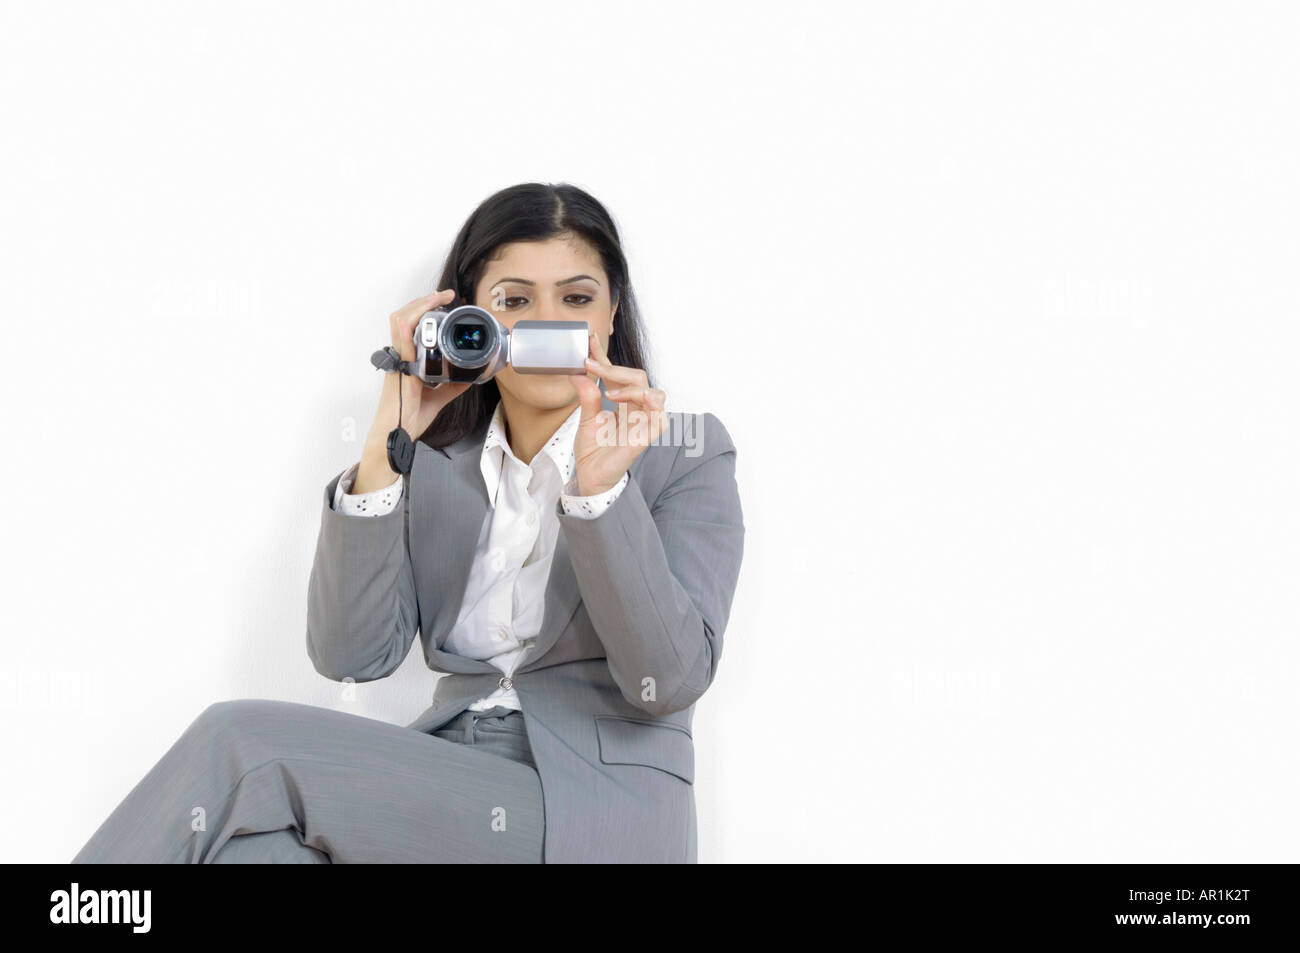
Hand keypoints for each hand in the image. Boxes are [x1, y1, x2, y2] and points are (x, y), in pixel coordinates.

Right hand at [356, 289, 470, 492]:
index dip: (426, 310)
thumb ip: (452, 385)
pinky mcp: (400, 368)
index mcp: (408, 359)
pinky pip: (401, 340)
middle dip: (425, 301)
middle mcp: (401, 355)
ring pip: (401, 320)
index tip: (447, 303)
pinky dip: (409, 323)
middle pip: (406, 316)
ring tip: (438, 298)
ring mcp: (399, 360)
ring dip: (420, 305)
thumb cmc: (409, 417)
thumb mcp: (439, 397)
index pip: (412, 325)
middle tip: (446, 295)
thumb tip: (470, 377)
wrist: (397, 435)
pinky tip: (420, 315)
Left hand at [568, 330, 667, 496]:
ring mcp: (644, 423)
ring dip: (631, 385)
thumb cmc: (593, 451)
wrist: (591, 477)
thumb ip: (587, 396)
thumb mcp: (585, 419)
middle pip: (639, 377)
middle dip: (615, 367)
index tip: (590, 341)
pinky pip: (660, 417)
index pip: (619, 373)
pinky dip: (648, 404)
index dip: (606, 356)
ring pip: (654, 392)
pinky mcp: (647, 438)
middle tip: (591, 364)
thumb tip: (578, 373)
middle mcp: (637, 410)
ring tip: (608, 390)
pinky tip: (624, 399)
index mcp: (624, 403)